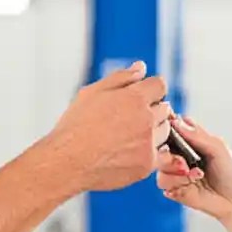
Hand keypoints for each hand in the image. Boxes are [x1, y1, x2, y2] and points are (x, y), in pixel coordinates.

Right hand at [49, 61, 171, 191]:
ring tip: (127, 137)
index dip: (150, 90)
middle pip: (164, 108)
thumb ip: (120, 78)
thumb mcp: (92, 92)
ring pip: (164, 131)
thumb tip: (141, 67)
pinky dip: (151, 153)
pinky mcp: (147, 164)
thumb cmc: (75, 128)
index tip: (140, 98)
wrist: (67, 163)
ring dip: (153, 131)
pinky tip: (131, 152)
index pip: (160, 85)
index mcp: (134, 98)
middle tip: (127, 120)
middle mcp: (146, 119)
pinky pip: (162, 155)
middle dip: (150, 110)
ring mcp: (149, 143)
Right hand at [156, 116, 231, 221]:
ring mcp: (177, 173)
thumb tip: (177, 122)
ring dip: (175, 170)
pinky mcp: (175, 189)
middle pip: (159, 148)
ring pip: (160, 167)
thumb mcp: (218, 149)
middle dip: (167, 154)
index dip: (165, 130)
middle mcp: (181, 156)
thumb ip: (197, 135)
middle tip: (182, 161)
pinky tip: (192, 183)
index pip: (170, 130)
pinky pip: (163, 183)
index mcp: (191, 142)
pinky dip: (177, 183)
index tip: (168, 132)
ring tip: (194, 174)